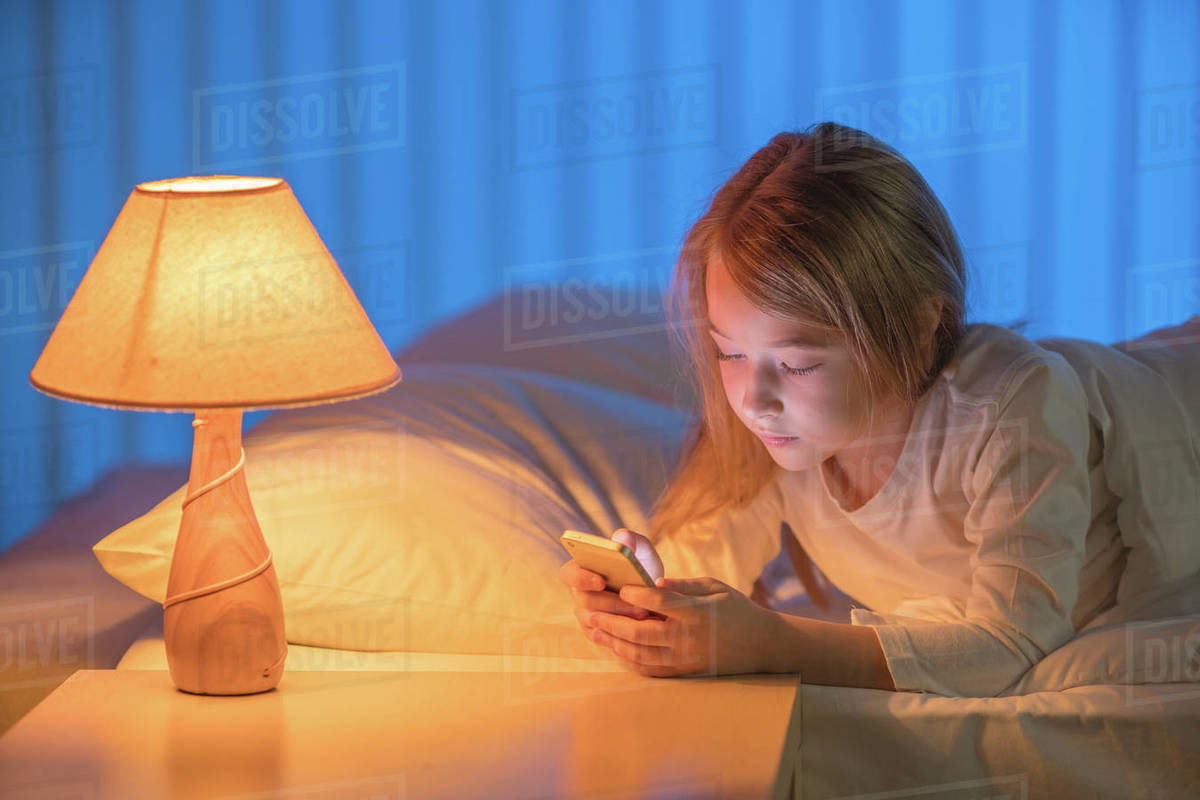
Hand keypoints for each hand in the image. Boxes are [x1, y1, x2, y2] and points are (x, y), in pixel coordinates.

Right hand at [558, 528, 665, 642]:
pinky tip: (639, 629)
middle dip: (611, 602)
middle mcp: (578, 593)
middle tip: (635, 602)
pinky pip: (602, 637)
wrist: (652, 592)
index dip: (581, 578)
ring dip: (619, 618)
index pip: (568, 574)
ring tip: (643, 614)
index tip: (601, 581)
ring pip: (594, 620)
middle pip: (584, 600)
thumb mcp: (641, 549)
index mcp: (580, 568)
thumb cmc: (641, 566)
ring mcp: (585, 614)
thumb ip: (632, 539)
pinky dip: (620, 633)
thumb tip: (622, 539)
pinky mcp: (595, 632)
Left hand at [587, 576, 779, 676]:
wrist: (762, 645)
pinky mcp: (685, 673)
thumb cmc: (737, 609)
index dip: (637, 597)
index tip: (621, 589)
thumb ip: (684, 586)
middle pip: (642, 633)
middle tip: (591, 613)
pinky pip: (651, 670)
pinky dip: (630, 661)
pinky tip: (616, 650)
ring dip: (614, 643)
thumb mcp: (715, 588)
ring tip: (595, 632)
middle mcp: (689, 639)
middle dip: (612, 623)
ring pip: (641, 654)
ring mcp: (686, 659)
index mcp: (697, 613)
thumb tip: (654, 583)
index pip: (660, 604)